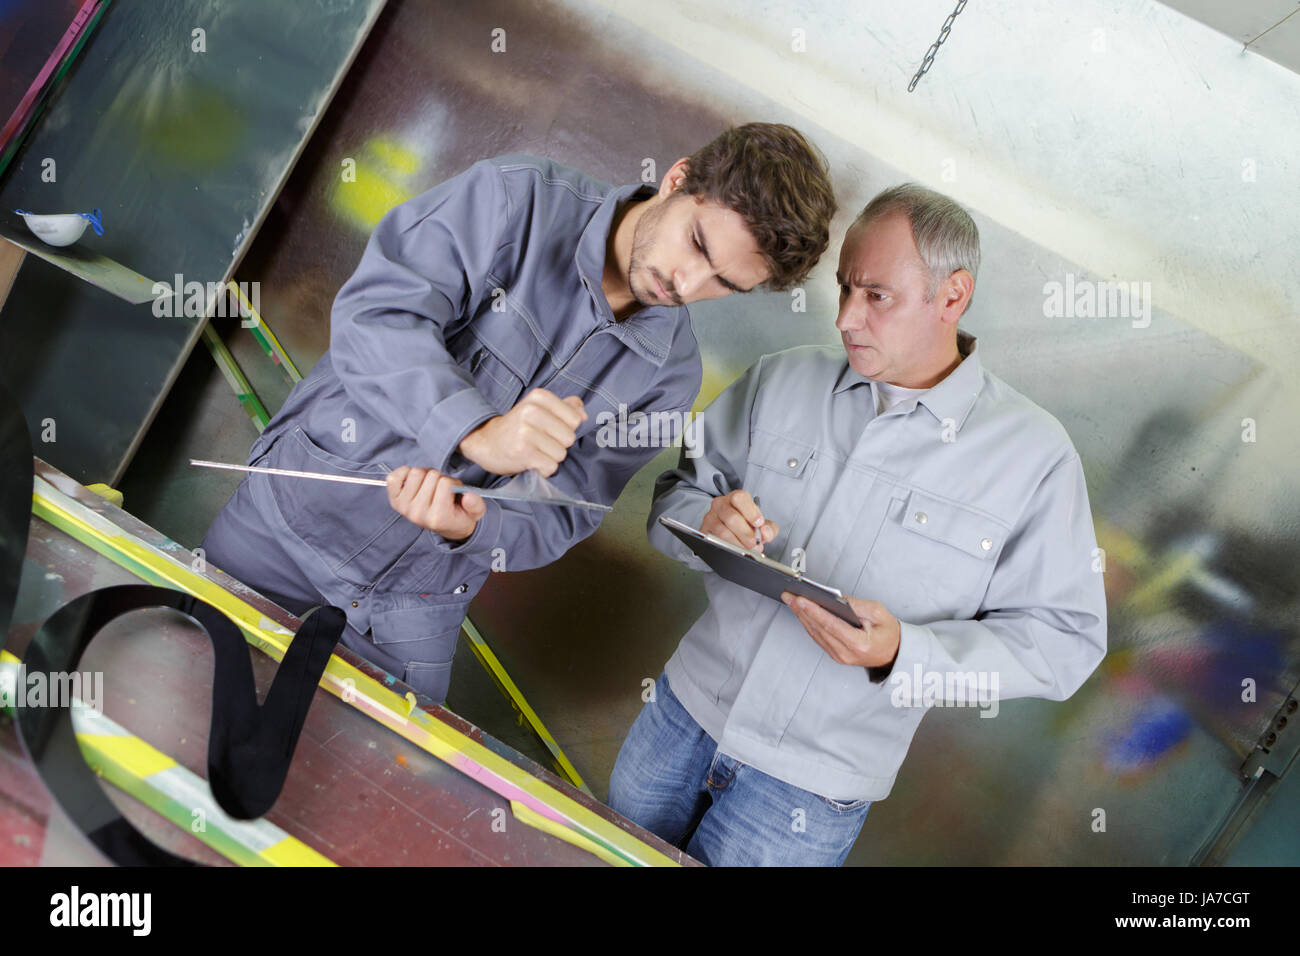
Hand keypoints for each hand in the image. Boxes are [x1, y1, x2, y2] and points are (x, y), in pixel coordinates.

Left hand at [386, 466, 485, 540]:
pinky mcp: (395, 501)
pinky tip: (415, 481)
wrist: (445, 527)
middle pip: (431, 476)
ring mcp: (404, 508)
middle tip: (442, 490)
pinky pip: (394, 478)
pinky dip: (404, 473)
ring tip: (431, 486)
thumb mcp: (475, 513)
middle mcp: (418, 514)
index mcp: (438, 517)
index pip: (445, 483)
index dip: (453, 482)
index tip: (454, 492)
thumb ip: (476, 504)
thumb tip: (469, 496)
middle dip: (439, 478)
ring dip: (425, 475)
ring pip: (415, 472)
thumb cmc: (459, 516)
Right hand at [458, 388, 586, 476]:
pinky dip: (543, 469)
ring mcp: (525, 432)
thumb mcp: (539, 408)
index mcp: (539, 397)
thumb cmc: (518, 427)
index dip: (566, 428)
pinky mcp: (522, 452)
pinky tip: (531, 461)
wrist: (486, 442)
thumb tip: (583, 415)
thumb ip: (566, 407)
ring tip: (535, 451)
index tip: (549, 428)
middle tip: (540, 442)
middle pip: (569, 438)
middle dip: (558, 445)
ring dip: (550, 458)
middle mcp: (531, 411)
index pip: (575, 419)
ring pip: (561, 454)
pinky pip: (550, 467)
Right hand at [701, 489, 776, 552]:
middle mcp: (720, 505)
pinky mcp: (704, 531)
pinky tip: (735, 551)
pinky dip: (727, 548)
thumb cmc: (747, 525)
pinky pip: (714, 541)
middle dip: (746, 534)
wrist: (732, 532)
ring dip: (737, 544)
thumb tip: (765, 532)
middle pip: (732, 517)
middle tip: (754, 544)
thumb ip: (769, 528)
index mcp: (735, 498)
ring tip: (747, 550)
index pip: (740, 498)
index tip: (759, 524)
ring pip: (722, 532)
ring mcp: (710, 518)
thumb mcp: (761, 525)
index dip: (751, 511)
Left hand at [781, 593, 900, 668]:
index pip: (831, 625)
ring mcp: (839, 657)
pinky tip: (800, 612)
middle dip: (801, 611)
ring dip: (801, 616)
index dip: (814, 611)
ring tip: (790, 601)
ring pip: (815, 634)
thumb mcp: (878, 613)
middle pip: (819, 629)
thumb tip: (834, 597)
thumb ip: (856, 605)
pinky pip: (818, 637)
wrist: (895, 653)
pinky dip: (808, 623)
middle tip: (788, 595)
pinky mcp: (835, 655)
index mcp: (859, 645)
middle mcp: (846, 654)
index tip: (800, 599)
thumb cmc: (888, 633)